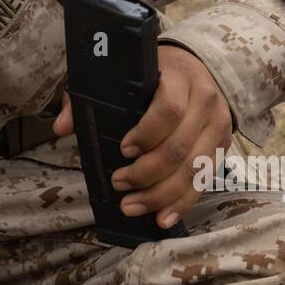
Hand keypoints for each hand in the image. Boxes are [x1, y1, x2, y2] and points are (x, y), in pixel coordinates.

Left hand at [52, 46, 232, 228]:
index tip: (123, 149)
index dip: (146, 134)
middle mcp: (205, 100)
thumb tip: (62, 127)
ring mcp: (218, 125)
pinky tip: (162, 217)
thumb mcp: (123, 73)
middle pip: (178, 147)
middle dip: (146, 174)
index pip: (169, 109)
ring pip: (193, 169)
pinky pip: (204, 180)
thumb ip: (90, 95)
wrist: (197, 67)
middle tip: (118, 184)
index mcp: (179, 76)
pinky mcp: (223, 145)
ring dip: (160, 195)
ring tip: (131, 206)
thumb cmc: (153, 72)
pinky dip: (182, 203)